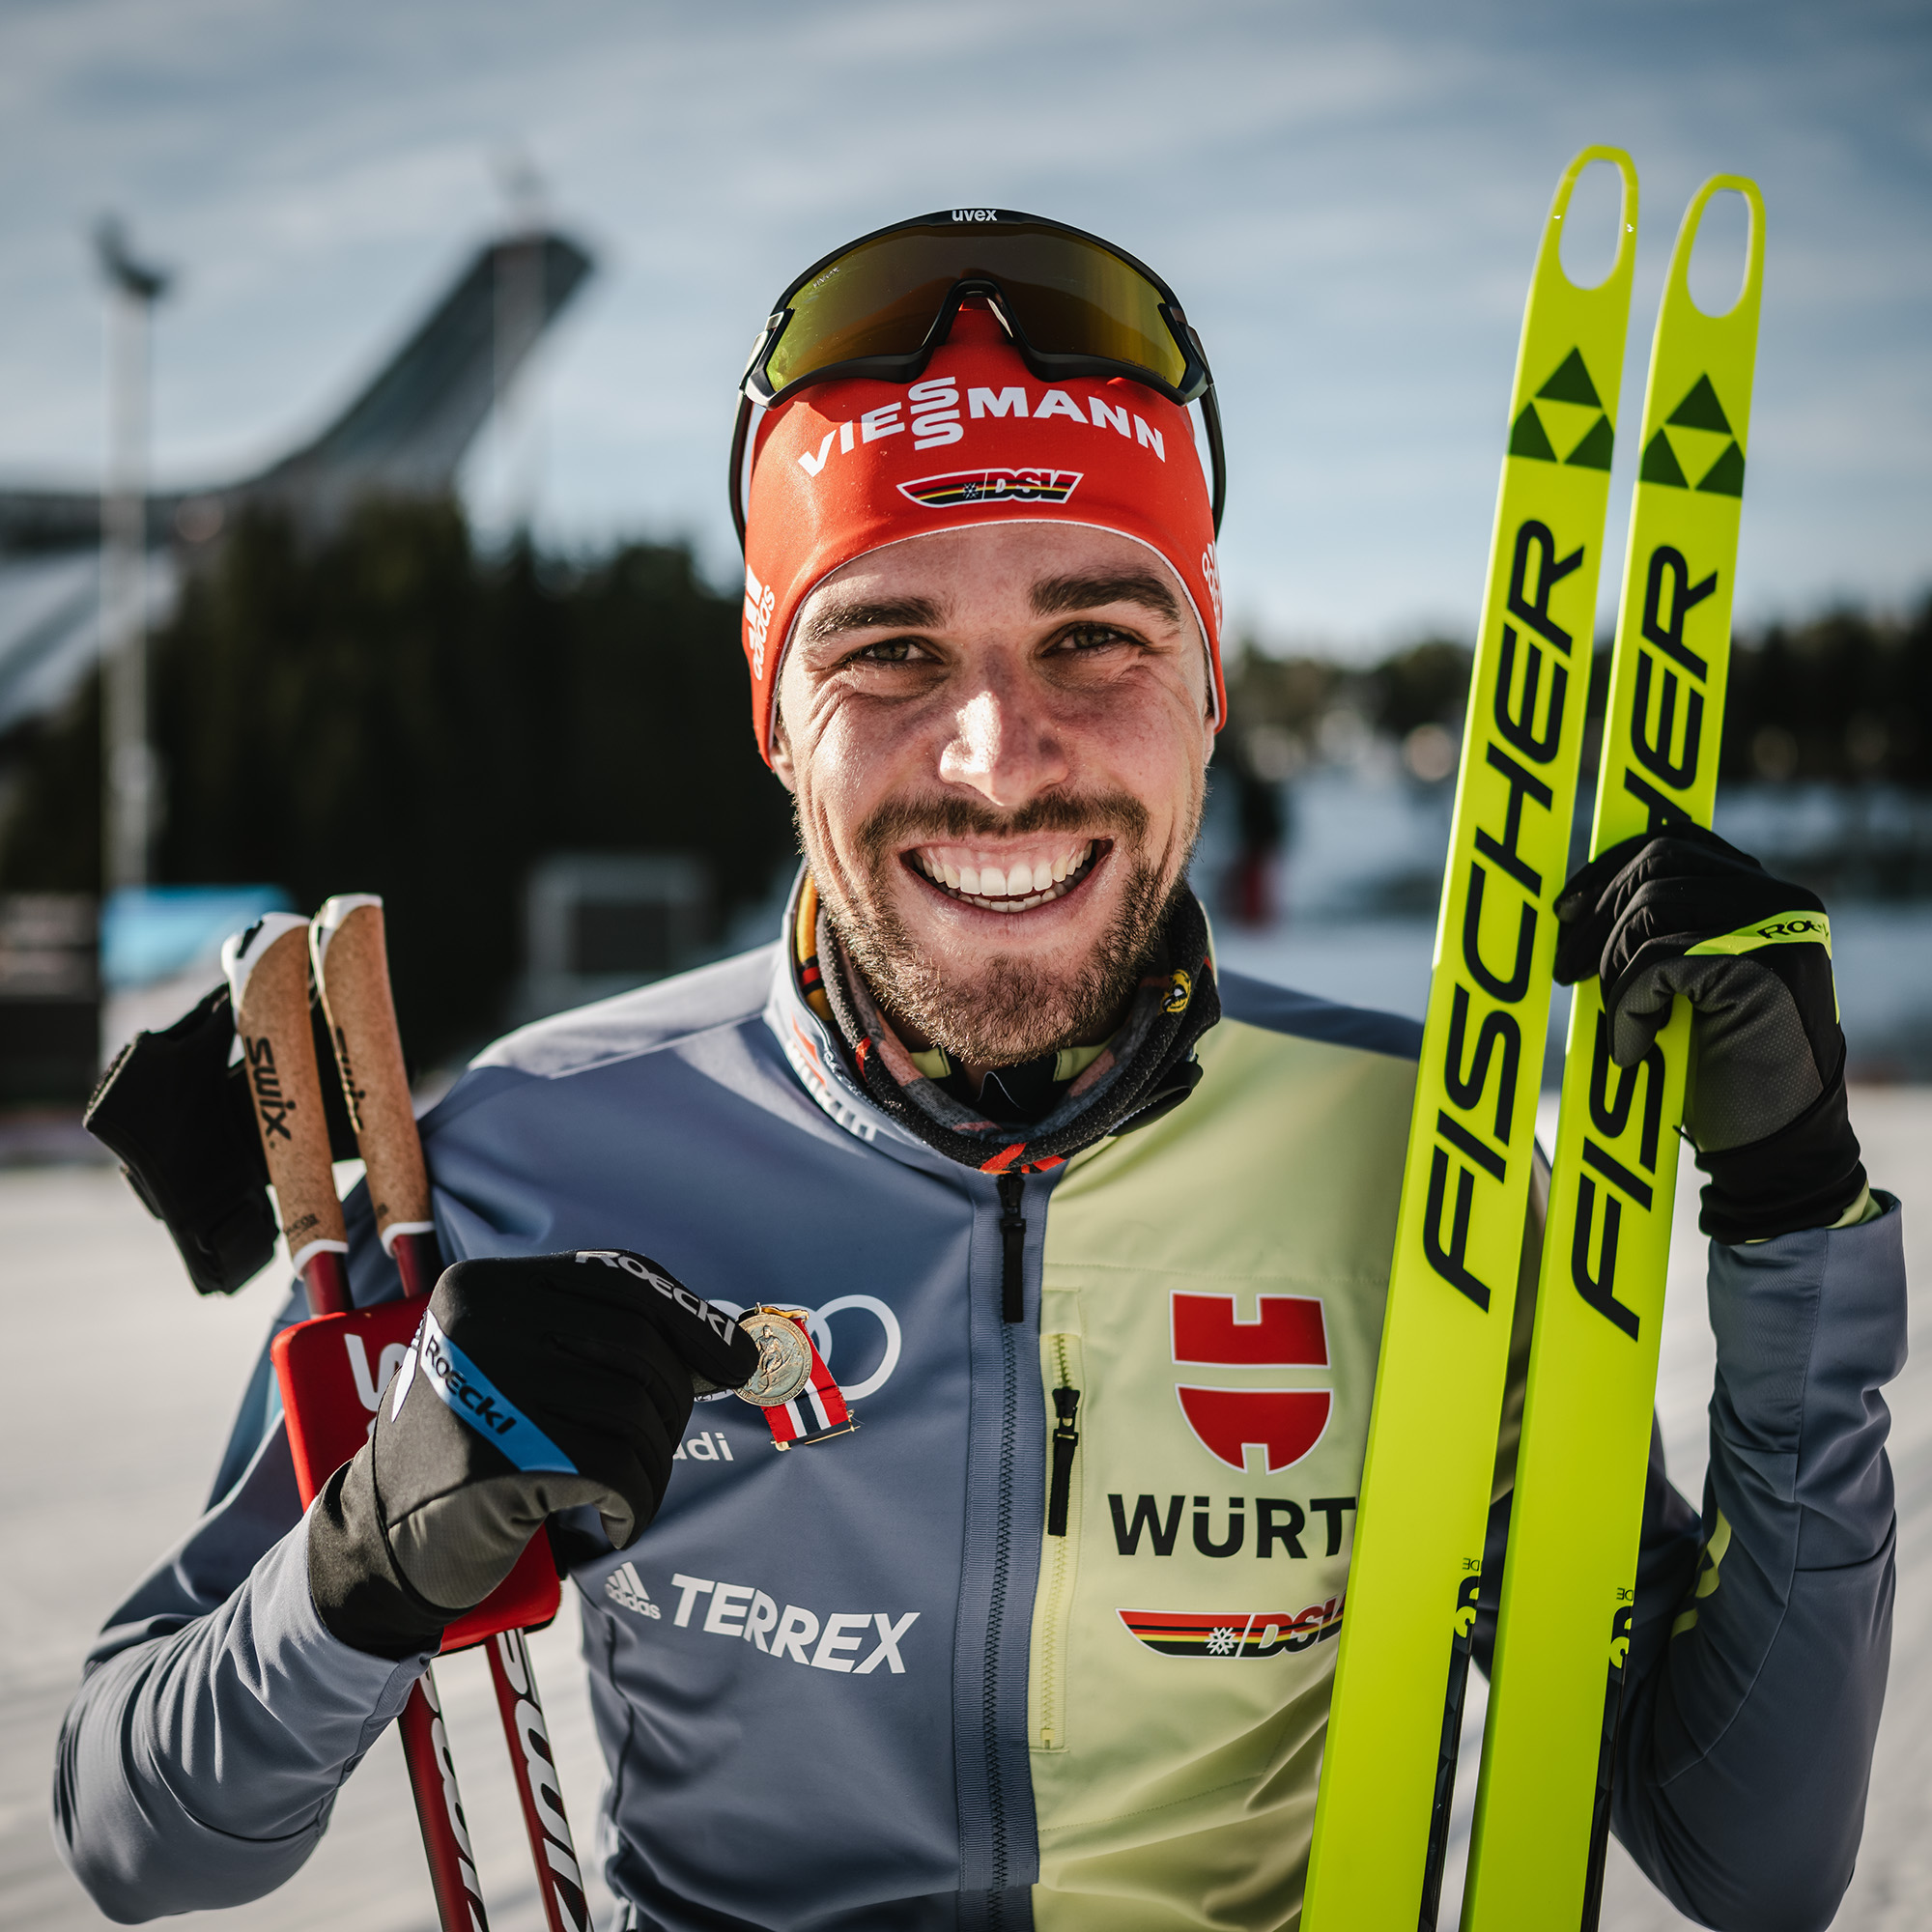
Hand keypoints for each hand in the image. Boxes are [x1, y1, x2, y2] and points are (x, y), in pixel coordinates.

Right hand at [308, 1249, 759, 1657]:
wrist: (380, 1540)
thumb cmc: (474, 1444)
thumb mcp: (522, 1366)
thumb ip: (604, 1341)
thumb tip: (728, 1349)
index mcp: (486, 1286)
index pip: (619, 1277)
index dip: (690, 1318)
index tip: (733, 1360)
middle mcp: (479, 1323)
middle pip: (636, 1344)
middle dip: (673, 1400)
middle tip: (662, 1443)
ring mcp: (482, 1388)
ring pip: (632, 1411)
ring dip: (651, 1463)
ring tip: (628, 1491)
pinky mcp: (491, 1461)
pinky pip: (613, 1470)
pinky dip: (635, 1502)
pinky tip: (616, 1520)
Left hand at [1553, 824, 1865, 1243]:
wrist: (1777, 1147)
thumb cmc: (1725, 1069)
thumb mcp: (1695, 984)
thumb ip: (1671, 930)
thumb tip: (1585, 896)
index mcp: (1768, 897)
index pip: (1677, 842)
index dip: (1609, 868)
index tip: (1564, 910)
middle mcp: (1783, 902)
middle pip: (1657, 863)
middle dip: (1596, 910)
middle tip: (1563, 968)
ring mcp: (1777, 933)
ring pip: (1650, 910)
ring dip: (1613, 968)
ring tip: (1616, 1021)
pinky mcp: (1760, 972)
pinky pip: (1658, 962)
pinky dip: (1629, 1007)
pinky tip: (1632, 1051)